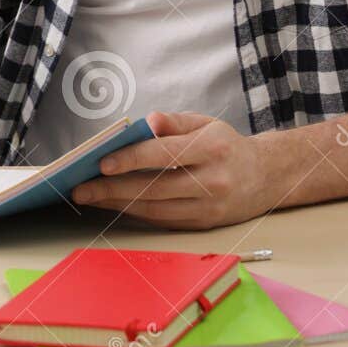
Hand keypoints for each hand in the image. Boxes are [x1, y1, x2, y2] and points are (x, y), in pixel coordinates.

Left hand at [72, 111, 273, 229]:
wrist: (266, 178)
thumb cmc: (226, 145)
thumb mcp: (206, 123)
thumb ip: (174, 122)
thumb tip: (148, 121)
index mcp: (212, 149)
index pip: (164, 154)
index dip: (131, 159)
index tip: (100, 163)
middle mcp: (212, 181)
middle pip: (154, 188)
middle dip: (112, 189)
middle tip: (80, 188)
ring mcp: (209, 207)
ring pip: (155, 209)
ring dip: (117, 205)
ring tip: (89, 197)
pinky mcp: (203, 224)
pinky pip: (162, 220)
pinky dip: (134, 213)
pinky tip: (113, 205)